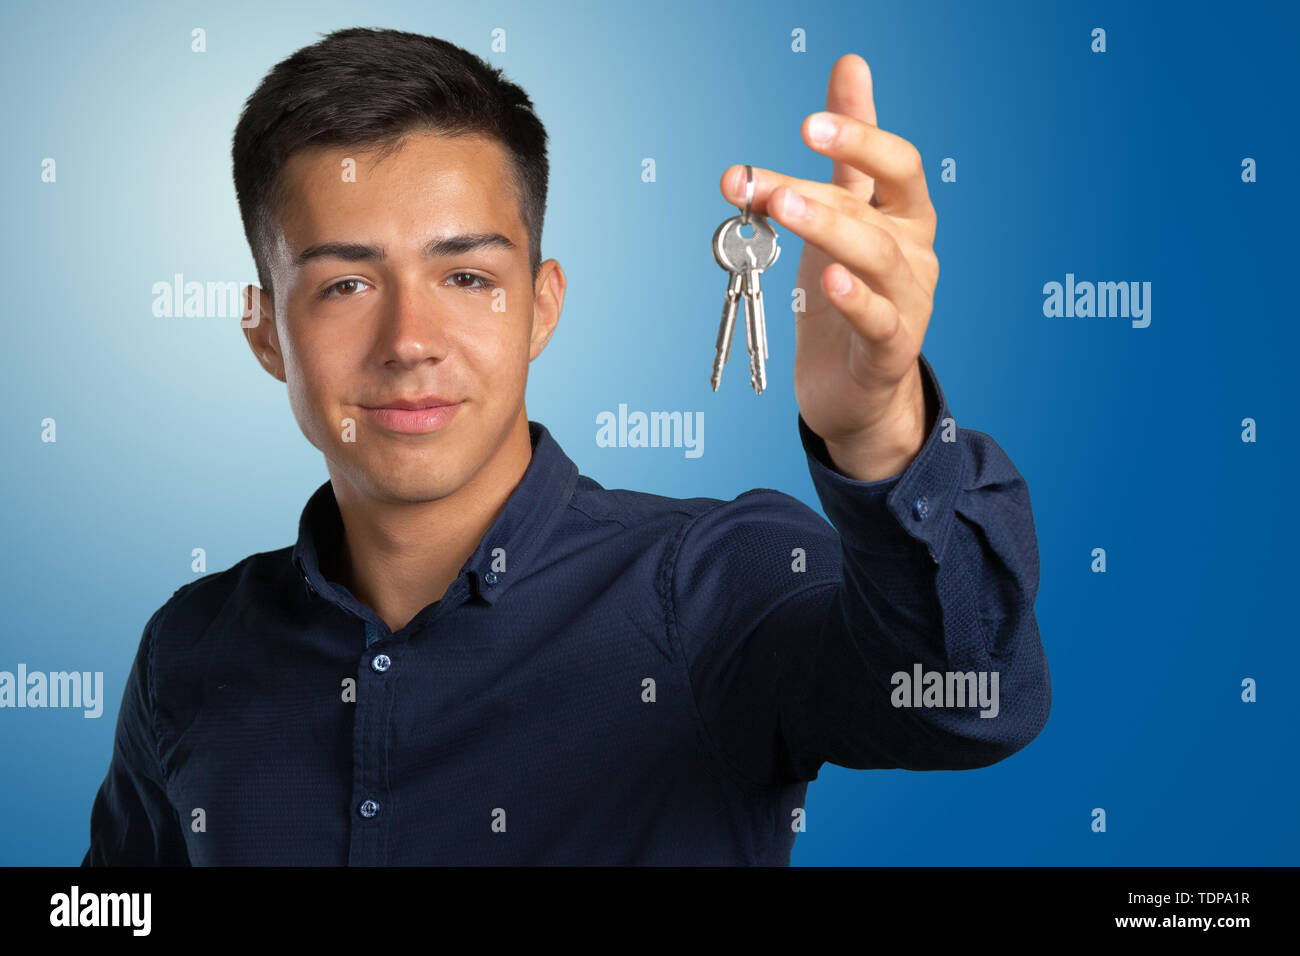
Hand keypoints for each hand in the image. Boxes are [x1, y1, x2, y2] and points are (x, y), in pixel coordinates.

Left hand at [719, 54, 938, 481]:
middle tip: (759, 182)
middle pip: (870, 212)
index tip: (806, 126)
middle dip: (812, 192)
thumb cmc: (846, 290)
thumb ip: (848, 150)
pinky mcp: (891, 348)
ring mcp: (908, 302)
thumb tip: (851, 65)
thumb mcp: (844, 213)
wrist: (854, 385)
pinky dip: (855, 300)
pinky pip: (877, 321)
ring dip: (828, 230)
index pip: (897, 165)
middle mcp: (915, 254)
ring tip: (783, 209)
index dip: (859, 139)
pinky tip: (828, 282)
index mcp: (906, 216)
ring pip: (875, 260)